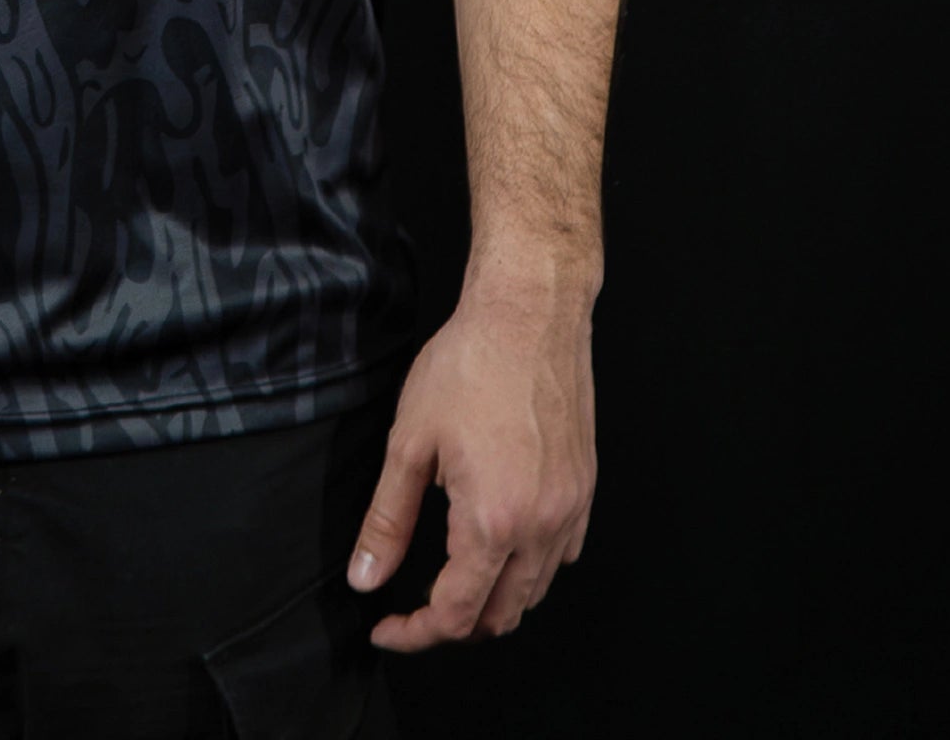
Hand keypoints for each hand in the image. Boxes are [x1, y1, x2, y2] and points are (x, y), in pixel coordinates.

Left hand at [346, 263, 596, 647]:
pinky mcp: (583, 491)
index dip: (416, 633)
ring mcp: (570, 511)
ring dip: (492, 600)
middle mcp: (542, 528)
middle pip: (501, 616)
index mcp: (494, 522)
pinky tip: (498, 542)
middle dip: (454, 624)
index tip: (386, 628)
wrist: (528, 316)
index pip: (456, 614)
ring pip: (535, 592)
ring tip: (450, 578)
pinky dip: (527, 569)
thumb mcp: (409, 442)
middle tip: (412, 607)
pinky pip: (560, 557)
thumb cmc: (468, 366)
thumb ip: (387, 520)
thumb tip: (366, 578)